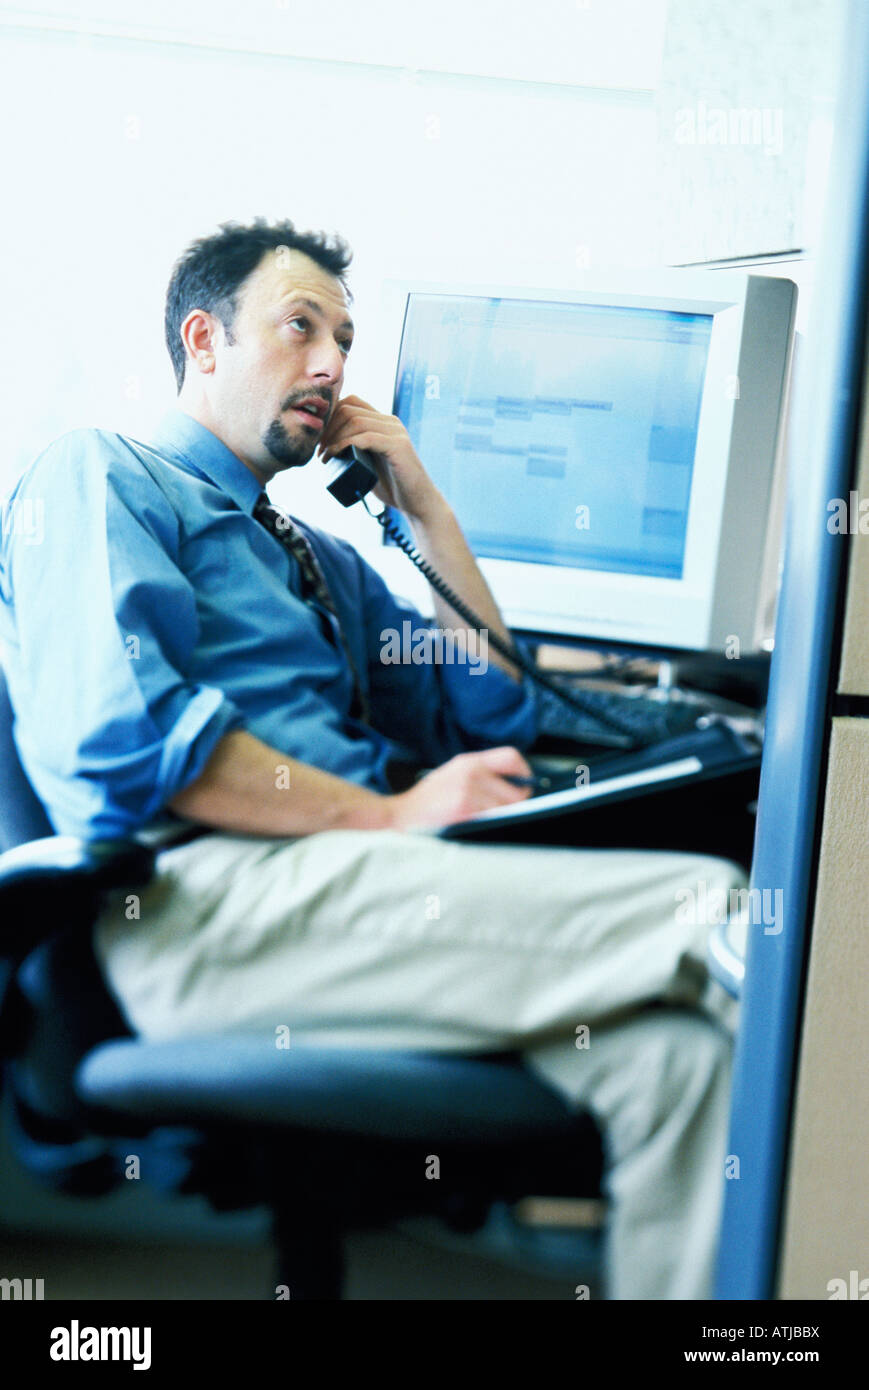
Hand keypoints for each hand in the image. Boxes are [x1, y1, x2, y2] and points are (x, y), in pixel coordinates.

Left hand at [318, 394, 445, 522]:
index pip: (351, 402)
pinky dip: (344, 444)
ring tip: (324, 456)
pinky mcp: (398, 446)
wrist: (417, 503)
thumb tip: (326, 447)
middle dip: (327, 428)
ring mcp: (395, 432)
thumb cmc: (392, 486)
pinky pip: (364, 437)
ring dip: (333, 438)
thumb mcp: (368, 462)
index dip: (330, 417)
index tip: (319, 440)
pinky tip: (334, 455)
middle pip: (348, 409)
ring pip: (354, 421)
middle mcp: (390, 422)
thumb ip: (354, 450)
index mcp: (383, 422)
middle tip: (319, 450)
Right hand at [385, 746, 532, 829]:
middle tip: (510, 810)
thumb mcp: (452, 774)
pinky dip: (490, 826)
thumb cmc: (428, 800)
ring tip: (486, 819)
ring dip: (502, 817)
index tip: (526, 784)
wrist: (401, 815)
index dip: (524, 772)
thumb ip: (481, 774)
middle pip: (516, 789)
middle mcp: (471, 772)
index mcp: (469, 762)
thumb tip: (515, 783)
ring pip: (506, 808)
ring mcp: (469, 792)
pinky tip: (476, 826)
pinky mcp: (465, 811)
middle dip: (516, 803)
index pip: (511, 757)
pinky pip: (493, 820)